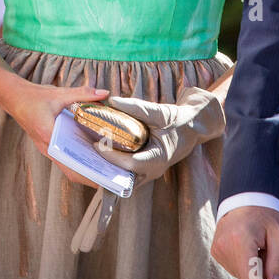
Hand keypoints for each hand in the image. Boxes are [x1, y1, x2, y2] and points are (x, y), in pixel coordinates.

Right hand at [2, 79, 108, 188]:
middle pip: (71, 170)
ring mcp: (47, 148)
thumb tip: (104, 93)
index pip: (70, 164)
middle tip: (109, 174)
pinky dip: (77, 158)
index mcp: (49, 137)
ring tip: (104, 166)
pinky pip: (64, 157)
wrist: (14, 97)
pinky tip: (91, 152)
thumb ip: (83, 94)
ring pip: (67, 165)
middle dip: (90, 175)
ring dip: (84, 168)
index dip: (87, 175)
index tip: (103, 177)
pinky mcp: (48, 144)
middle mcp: (47, 147)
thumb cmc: (34, 98)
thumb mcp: (60, 94)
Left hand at [93, 88, 223, 185]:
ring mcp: (149, 174)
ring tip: (89, 155)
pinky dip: (113, 166)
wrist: (191, 128)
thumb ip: (136, 107)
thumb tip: (111, 100)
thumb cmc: (176, 120)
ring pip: (122, 178)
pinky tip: (100, 155)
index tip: (97, 143)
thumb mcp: (159, 112)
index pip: (130, 163)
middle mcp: (153, 171)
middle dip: (104, 165)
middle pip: (122, 175)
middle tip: (87, 152)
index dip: (112, 155)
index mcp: (158, 158)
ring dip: (107, 168)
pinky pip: (125, 174)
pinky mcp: (144, 172)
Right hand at [211, 205, 278, 278]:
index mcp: (240, 240)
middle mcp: (224, 246)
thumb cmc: (266, 215)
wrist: (246, 198)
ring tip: (267, 250)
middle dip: (265, 276)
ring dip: (257, 269)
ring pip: (241, 274)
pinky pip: (235, 267)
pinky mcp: (215, 251)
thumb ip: (276, 262)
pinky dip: (248, 264)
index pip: (251, 278)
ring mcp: (217, 249)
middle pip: (247, 277)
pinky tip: (255, 249)